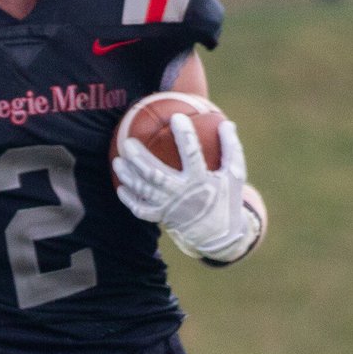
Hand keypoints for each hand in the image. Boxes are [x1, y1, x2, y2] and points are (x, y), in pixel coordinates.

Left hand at [113, 115, 252, 258]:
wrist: (220, 235)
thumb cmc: (226, 199)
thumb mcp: (235, 174)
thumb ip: (231, 148)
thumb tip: (227, 122)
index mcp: (202, 181)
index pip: (192, 154)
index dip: (184, 135)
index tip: (176, 117)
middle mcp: (182, 194)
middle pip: (155, 174)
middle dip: (139, 158)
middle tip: (128, 142)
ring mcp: (170, 207)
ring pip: (143, 190)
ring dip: (128, 175)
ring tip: (117, 160)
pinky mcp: (162, 217)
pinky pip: (141, 209)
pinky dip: (129, 199)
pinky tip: (120, 187)